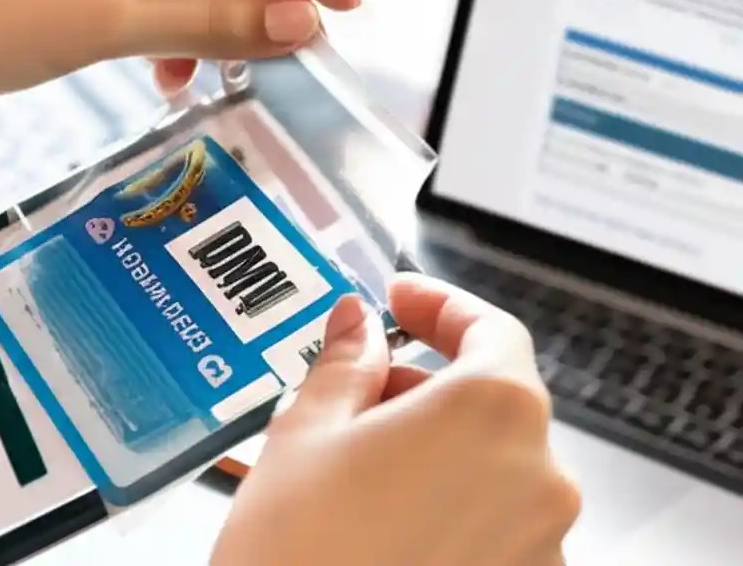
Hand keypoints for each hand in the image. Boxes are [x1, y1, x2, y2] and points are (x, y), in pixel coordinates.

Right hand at [211, 274, 580, 565]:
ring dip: (431, 444)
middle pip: (491, 397)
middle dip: (422, 383)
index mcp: (491, 411)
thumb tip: (356, 324)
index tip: (402, 299)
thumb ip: (343, 363)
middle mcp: (537, 474)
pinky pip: (492, 519)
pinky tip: (376, 512)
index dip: (440, 305)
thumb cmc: (300, 556)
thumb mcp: (304, 434)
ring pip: (490, 461)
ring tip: (349, 461)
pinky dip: (444, 499)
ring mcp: (539, 540)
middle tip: (352, 389)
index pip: (490, 329)